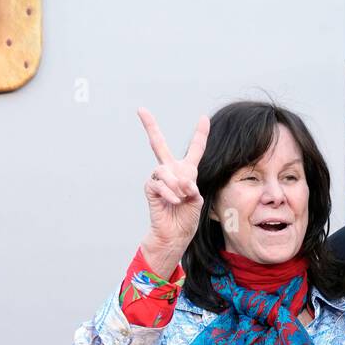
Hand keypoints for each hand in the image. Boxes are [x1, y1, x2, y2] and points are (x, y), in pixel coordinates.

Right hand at [137, 107, 209, 275]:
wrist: (175, 235)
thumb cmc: (186, 219)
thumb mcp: (196, 201)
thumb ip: (192, 187)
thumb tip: (181, 181)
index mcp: (187, 172)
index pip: (195, 150)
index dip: (200, 135)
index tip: (203, 118)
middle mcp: (171, 171)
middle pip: (159, 144)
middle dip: (150, 126)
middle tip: (140, 110)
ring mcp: (159, 178)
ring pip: (164, 170)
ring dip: (176, 185)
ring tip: (180, 198)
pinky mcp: (151, 188)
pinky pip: (159, 184)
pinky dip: (169, 193)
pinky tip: (174, 201)